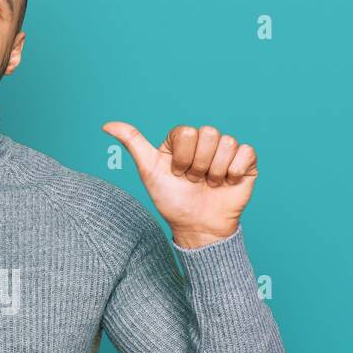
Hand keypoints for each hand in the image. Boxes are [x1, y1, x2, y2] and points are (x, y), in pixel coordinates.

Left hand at [102, 122, 257, 247]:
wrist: (197, 226)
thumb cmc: (172, 200)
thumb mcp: (148, 170)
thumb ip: (132, 143)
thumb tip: (106, 125)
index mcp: (183, 139)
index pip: (187, 132)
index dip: (182, 158)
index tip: (177, 174)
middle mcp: (205, 141)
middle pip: (208, 134)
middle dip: (198, 165)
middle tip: (194, 181)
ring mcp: (226, 150)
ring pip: (227, 142)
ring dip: (215, 171)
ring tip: (210, 184)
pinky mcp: (246, 161)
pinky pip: (246, 151)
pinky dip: (234, 172)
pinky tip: (227, 183)